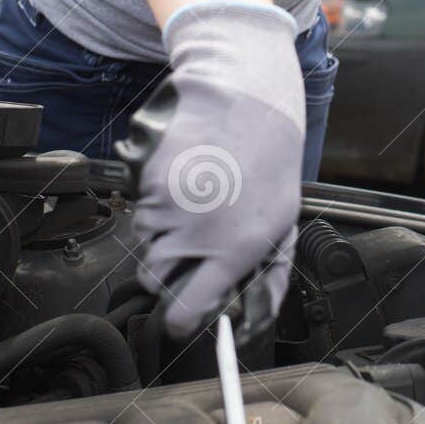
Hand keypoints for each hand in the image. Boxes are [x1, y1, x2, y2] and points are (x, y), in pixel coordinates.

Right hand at [129, 1, 304, 339]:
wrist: (247, 103)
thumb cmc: (270, 166)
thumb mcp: (283, 226)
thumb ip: (266, 276)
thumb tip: (247, 316)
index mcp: (233, 252)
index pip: (184, 312)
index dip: (179, 319)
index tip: (180, 317)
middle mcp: (194, 234)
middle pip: (152, 280)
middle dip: (166, 272)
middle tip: (190, 248)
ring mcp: (165, 204)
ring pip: (145, 240)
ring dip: (164, 230)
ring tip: (197, 200)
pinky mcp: (146, 178)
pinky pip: (141, 205)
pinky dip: (157, 199)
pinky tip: (186, 178)